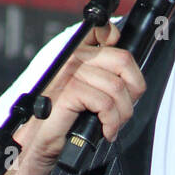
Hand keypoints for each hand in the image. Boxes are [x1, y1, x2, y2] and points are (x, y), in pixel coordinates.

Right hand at [15, 21, 146, 163]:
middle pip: (123, 60)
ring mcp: (71, 72)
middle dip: (132, 92)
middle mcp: (75, 58)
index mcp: (80, 54)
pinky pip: (105, 103)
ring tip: (112, 125)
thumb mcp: (90, 94)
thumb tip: (131, 75)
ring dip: (122, 113)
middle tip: (123, 111)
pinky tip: (106, 131)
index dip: (126, 54)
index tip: (127, 82)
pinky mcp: (70, 91)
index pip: (108, 33)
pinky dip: (111, 122)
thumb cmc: (67, 119)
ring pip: (117, 87)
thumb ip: (107, 77)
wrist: (42, 141)